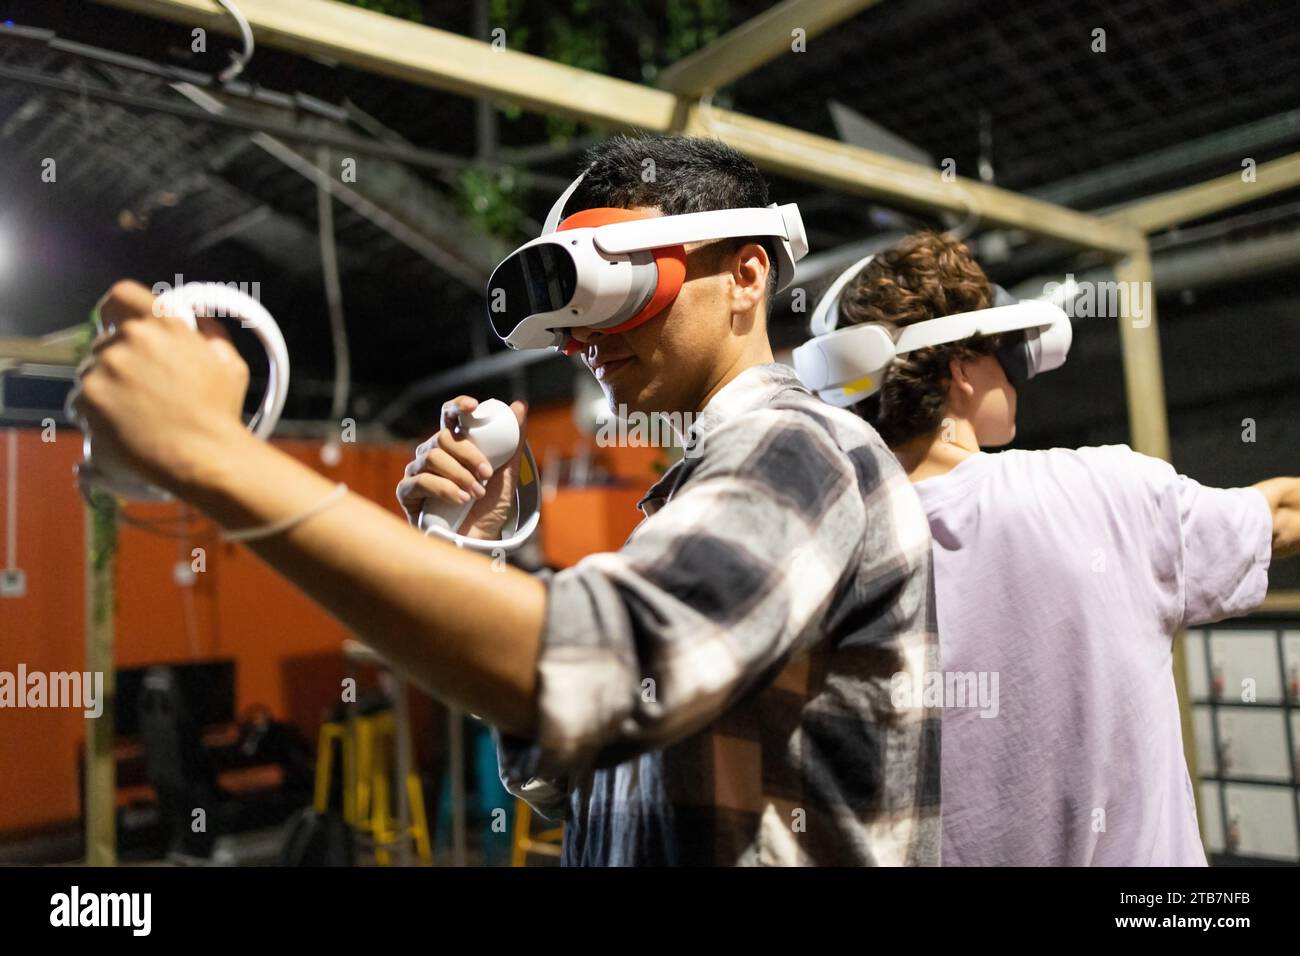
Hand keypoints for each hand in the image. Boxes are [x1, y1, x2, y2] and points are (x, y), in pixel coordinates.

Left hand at [69, 280, 252, 496]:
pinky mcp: (87, 398)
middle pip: (107, 341)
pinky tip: (119, 425)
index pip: (122, 295)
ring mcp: (104, 368)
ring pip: (91, 370)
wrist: (203, 457)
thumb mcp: (229, 363)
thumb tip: (195, 316)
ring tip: (133, 412)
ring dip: (105, 385)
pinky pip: (80, 399)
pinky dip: (95, 411)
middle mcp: (130, 338)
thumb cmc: (220, 413)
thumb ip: (209, 331)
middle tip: (140, 387)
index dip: (118, 311)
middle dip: (119, 360)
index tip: (119, 326)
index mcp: (164, 323)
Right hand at [396, 395, 527, 538]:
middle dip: (469, 455)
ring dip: (460, 475)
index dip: (457, 406)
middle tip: (486, 474)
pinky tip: (459, 500)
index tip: (473, 406)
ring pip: (433, 457)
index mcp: (454, 445)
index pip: (449, 416)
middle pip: (444, 437)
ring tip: (475, 494)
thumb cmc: (488, 509)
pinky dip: (444, 489)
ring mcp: (417, 471)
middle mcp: (432, 454)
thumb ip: (512, 442)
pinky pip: (421, 480)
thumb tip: (520, 406)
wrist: (477, 543)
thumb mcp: (506, 475)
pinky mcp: (406, 492)